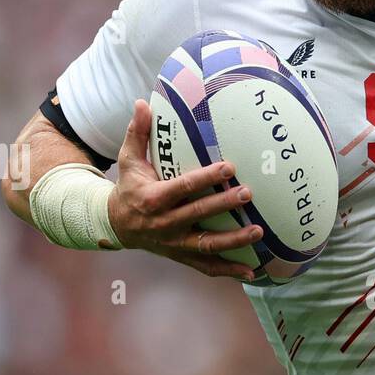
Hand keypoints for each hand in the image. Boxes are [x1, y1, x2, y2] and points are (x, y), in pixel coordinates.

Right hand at [107, 99, 262, 279]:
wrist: (116, 225)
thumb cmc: (129, 187)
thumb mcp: (128, 160)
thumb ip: (137, 132)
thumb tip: (142, 102)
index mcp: (154, 198)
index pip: (184, 187)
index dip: (206, 178)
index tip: (228, 167)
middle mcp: (165, 223)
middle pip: (199, 214)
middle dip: (224, 205)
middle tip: (248, 194)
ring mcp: (174, 243)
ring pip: (207, 245)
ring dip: (234, 241)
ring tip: (258, 232)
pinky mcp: (181, 256)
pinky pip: (207, 266)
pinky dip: (228, 271)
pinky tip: (251, 272)